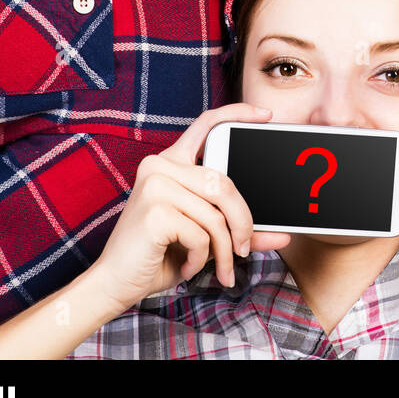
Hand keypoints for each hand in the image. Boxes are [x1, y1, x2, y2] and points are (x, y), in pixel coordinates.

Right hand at [87, 103, 290, 313]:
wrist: (115, 283)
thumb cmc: (160, 255)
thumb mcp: (206, 238)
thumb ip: (240, 231)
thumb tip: (283, 236)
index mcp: (172, 164)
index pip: (206, 125)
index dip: (236, 114)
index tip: (265, 115)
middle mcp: (160, 166)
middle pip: (224, 184)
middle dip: (243, 222)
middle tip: (243, 249)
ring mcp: (155, 185)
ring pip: (216, 214)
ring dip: (224, 249)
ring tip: (219, 268)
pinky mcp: (154, 210)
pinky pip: (201, 234)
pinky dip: (201, 258)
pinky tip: (185, 265)